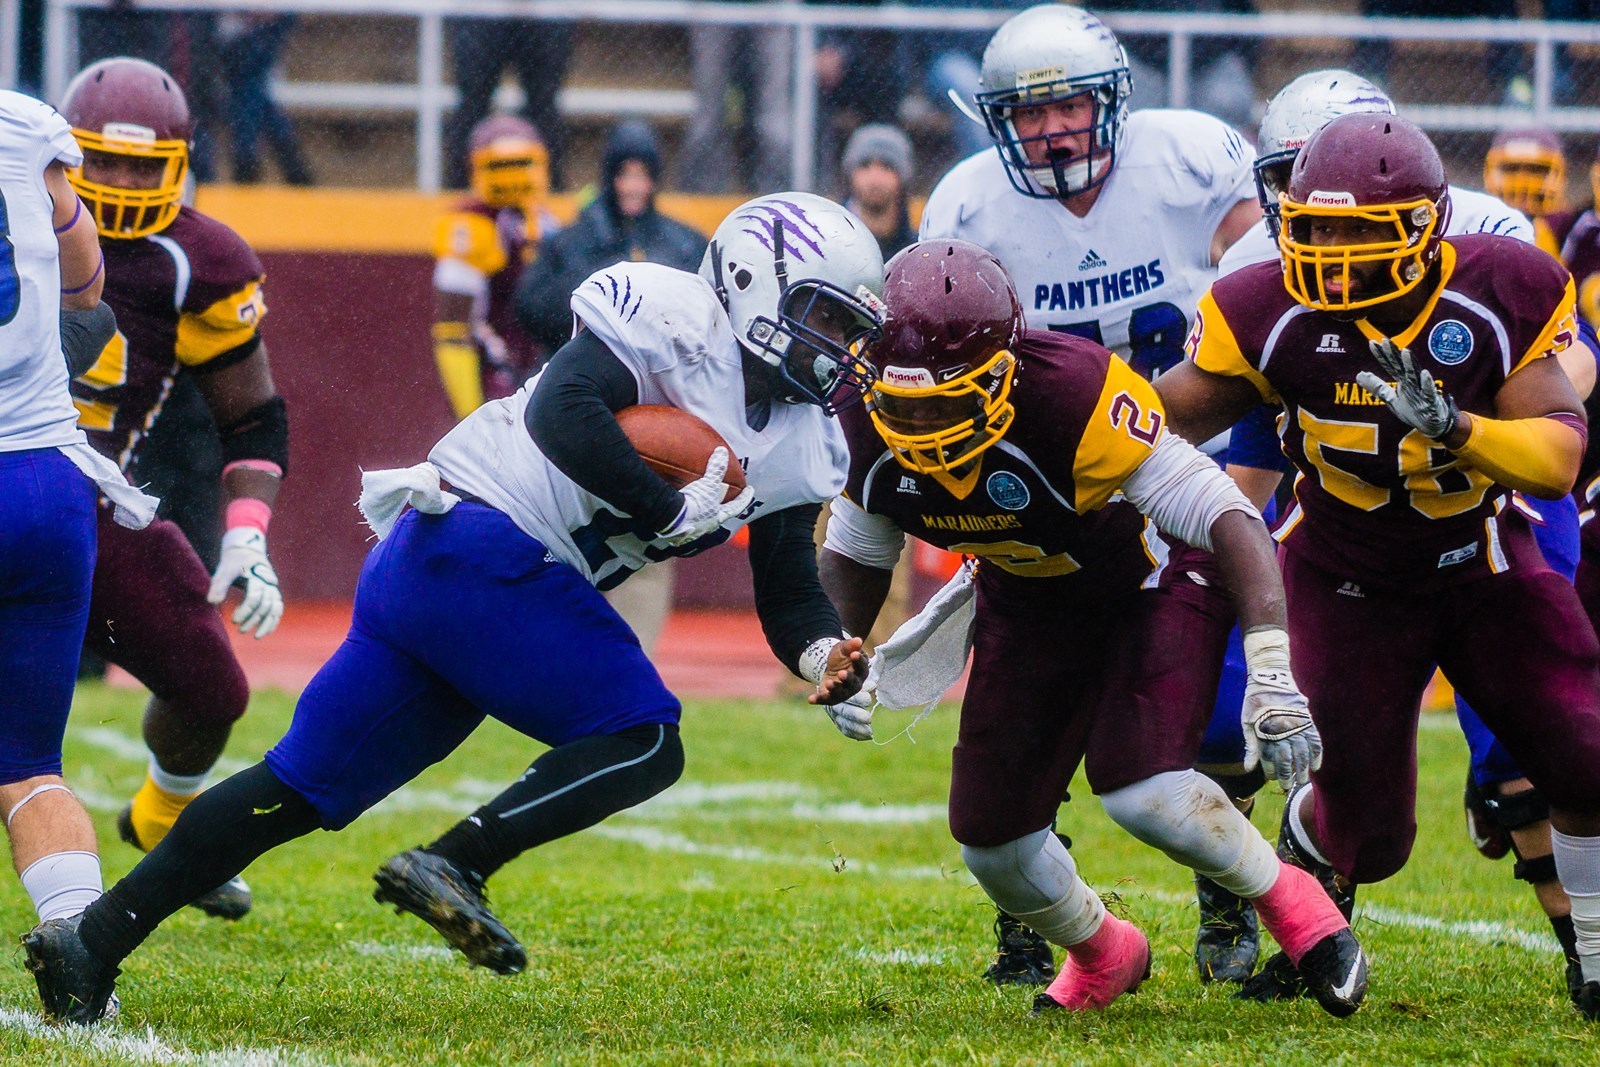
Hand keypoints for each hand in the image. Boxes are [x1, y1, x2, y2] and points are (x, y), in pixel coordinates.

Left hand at [207, 527, 283, 637]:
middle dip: (254, 619)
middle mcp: (268, 583)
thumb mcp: (223, 571)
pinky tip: (266, 631)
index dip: (245, 610)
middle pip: (265, 604)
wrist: (246, 551)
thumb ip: (218, 586)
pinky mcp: (274, 593)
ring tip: (256, 636)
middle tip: (240, 630)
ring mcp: (273, 588)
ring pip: (275, 608)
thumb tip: (212, 602)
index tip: (234, 621)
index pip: (255, 596)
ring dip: (266, 623)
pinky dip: (274, 620)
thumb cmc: (232, 563)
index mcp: (256, 576)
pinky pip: (278, 608)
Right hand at [656, 447, 753, 546]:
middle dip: (722, 508)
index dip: (745, 497)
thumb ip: (716, 469)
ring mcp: (694, 532)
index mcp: (718, 517)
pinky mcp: (679, 534)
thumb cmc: (695, 503)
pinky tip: (681, 514)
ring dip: (703, 514)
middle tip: (723, 499)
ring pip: (702, 522)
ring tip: (701, 505)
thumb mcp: (708, 484)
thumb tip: (722, 451)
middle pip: (719, 516)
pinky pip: (685, 525)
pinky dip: (686, 519)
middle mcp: (708, 527)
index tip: (750, 489)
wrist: (672, 519)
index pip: (736, 507)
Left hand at [807, 636, 871, 738]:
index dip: (858, 661)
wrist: (830, 665)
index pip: (861, 666)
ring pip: (841, 693)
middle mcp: (855, 684)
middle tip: (841, 673)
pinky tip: (810, 699)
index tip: (854, 654)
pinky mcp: (832, 697)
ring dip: (835, 689)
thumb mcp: (844, 648)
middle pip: (853, 683)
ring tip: (828, 683)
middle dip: (848, 679)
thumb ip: (851, 645)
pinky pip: (826, 699)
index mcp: (861, 670)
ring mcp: (844, 692)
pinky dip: (819, 700)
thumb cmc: (842, 656)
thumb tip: (858, 640)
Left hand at [1240, 628, 1321, 792]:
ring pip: (1303, 754)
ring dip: (1303, 769)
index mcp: (1266, 732)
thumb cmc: (1254, 702)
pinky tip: (1316, 766)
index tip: (1271, 777)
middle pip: (1288, 760)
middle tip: (1288, 786)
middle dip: (1288, 775)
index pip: (1270, 759)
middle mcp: (1283, 731)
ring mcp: (1297, 726)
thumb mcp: (1247, 723)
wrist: (1270, 679)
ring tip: (1302, 781)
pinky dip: (1317, 755)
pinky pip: (1316, 742)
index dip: (1271, 770)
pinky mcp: (1307, 721)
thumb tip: (1248, 769)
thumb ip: (1251, 747)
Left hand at [1357, 338, 1459, 439]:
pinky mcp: (1430, 400)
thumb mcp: (1391, 398)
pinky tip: (1425, 374)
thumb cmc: (1413, 409)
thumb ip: (1377, 387)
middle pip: (1400, 366)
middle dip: (1393, 353)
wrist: (1433, 424)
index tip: (1372, 342)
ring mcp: (1421, 390)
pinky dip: (1427, 383)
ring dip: (1410, 364)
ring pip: (1414, 376)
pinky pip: (1428, 392)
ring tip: (1405, 351)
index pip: (1389, 365)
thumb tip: (1358, 375)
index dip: (1381, 355)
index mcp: (1402, 380)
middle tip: (1385, 340)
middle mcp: (1411, 382)